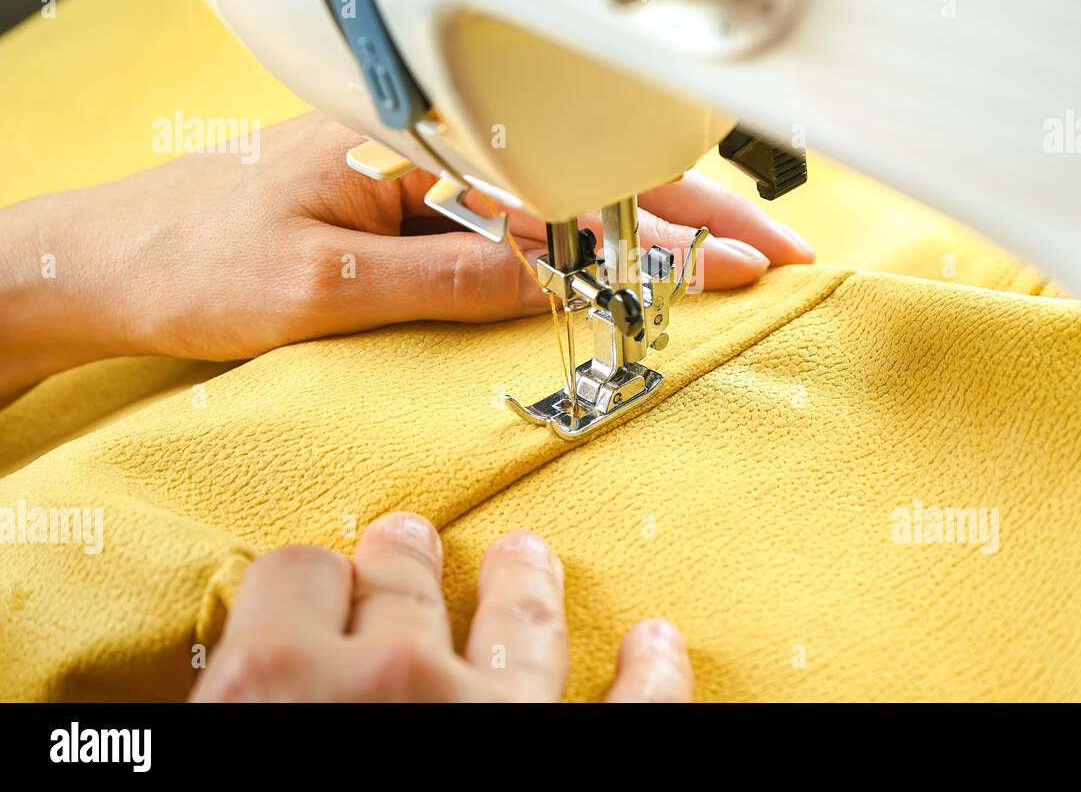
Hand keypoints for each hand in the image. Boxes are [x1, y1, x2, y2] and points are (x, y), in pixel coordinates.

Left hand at [0, 112, 812, 397]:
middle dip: (686, 218)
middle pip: (583, 182)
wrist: (101, 267)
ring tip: (724, 264)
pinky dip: (582, 259)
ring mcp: (422, 186)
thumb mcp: (318, 281)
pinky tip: (627, 273)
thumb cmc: (185, 258)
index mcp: (410, 144)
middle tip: (770, 256)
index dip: (663, 226)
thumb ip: (441, 279)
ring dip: (647, 237)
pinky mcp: (410, 219)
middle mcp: (426, 155)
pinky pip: (515, 236)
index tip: (737, 260)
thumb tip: (550, 282)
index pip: (567, 184)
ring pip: (560, 207)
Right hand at [190, 513, 691, 701]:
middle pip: (403, 579)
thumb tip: (226, 673)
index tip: (316, 582)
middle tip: (415, 536)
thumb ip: (224, 692)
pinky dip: (652, 678)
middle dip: (407, 556)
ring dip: (527, 588)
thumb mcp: (209, 740)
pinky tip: (659, 646)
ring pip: (520, 620)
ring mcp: (496, 713)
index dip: (306, 581)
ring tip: (534, 559)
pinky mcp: (574, 756)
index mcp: (277, 677)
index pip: (296, 575)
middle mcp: (394, 676)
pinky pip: (632, 712)